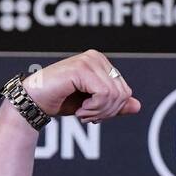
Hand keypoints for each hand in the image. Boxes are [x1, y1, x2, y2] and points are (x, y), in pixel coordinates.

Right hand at [18, 50, 140, 120]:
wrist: (37, 101)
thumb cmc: (61, 101)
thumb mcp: (94, 106)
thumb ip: (115, 105)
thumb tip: (138, 105)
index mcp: (102, 64)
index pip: (125, 92)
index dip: (113, 110)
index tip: (95, 115)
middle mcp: (97, 58)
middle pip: (123, 94)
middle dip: (108, 112)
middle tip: (89, 117)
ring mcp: (89, 60)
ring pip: (115, 95)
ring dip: (99, 112)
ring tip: (84, 113)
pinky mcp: (82, 68)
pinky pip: (104, 94)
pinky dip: (94, 109)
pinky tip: (80, 110)